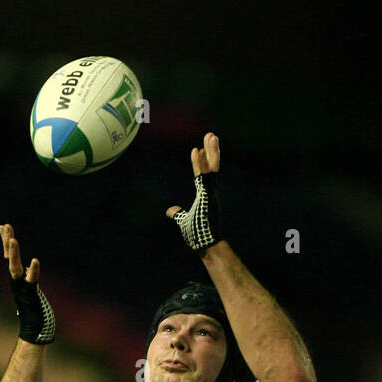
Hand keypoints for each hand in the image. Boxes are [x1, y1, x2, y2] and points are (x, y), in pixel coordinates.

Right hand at [0, 223, 55, 343]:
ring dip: (13, 253)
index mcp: (17, 280)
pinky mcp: (31, 295)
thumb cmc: (35, 315)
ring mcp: (22, 288)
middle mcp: (17, 282)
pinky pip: (32, 281)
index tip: (2, 226)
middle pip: (10, 258)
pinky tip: (35, 261)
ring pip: (15, 268)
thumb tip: (28, 270)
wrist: (35, 332)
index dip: (6, 242)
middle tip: (5, 226)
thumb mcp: (31, 292)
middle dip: (7, 242)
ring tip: (13, 239)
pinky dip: (33, 271)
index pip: (10, 257)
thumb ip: (28, 280)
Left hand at [166, 132, 223, 252]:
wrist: (206, 247)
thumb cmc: (197, 236)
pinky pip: (207, 177)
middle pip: (211, 168)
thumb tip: (169, 210)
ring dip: (212, 152)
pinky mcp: (209, 197)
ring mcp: (211, 194)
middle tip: (210, 135)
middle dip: (211, 151)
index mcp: (205, 196)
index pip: (203, 176)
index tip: (198, 149)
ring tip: (211, 136)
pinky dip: (204, 164)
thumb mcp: (183, 221)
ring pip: (212, 169)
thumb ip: (177, 214)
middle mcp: (210, 193)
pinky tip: (199, 151)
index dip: (201, 163)